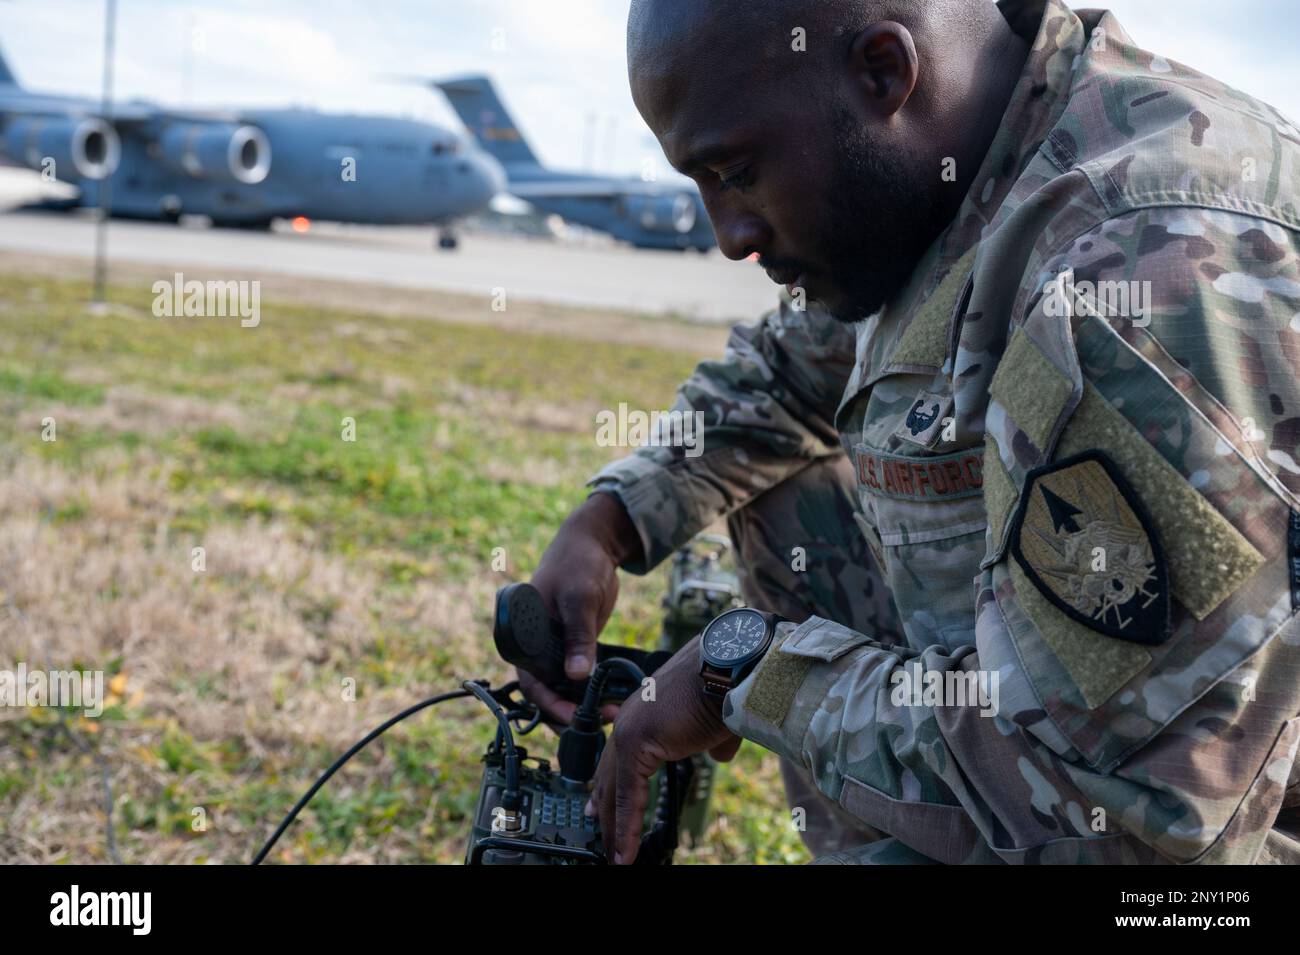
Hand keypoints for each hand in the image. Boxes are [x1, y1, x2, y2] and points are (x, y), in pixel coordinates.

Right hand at [517, 492, 641, 724]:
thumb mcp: (579, 598)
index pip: (529, 681)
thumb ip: (578, 636)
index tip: (572, 717)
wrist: (593, 544)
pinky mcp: (572, 646)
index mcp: (522, 634)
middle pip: (545, 691)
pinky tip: (610, 701)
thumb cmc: (577, 563)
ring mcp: (553, 648)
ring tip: (609, 715)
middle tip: (597, 723)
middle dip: (569, 711)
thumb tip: (575, 675)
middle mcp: (534, 646)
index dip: (548, 704)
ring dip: (582, 705)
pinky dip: (591, 691)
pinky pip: (578, 676)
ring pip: (562, 688)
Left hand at [589, 635, 740, 863]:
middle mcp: (629, 719)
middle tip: (597, 833)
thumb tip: (720, 756)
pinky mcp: (635, 743)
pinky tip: (624, 851)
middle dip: (602, 807)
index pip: (618, 757)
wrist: (729, 669)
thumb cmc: (726, 688)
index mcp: (643, 712)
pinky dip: (626, 827)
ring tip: (613, 856)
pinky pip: (627, 795)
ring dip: (613, 827)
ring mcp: (628, 730)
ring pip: (613, 790)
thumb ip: (712, 743)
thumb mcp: (716, 725)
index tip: (600, 807)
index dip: (609, 786)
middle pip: (608, 775)